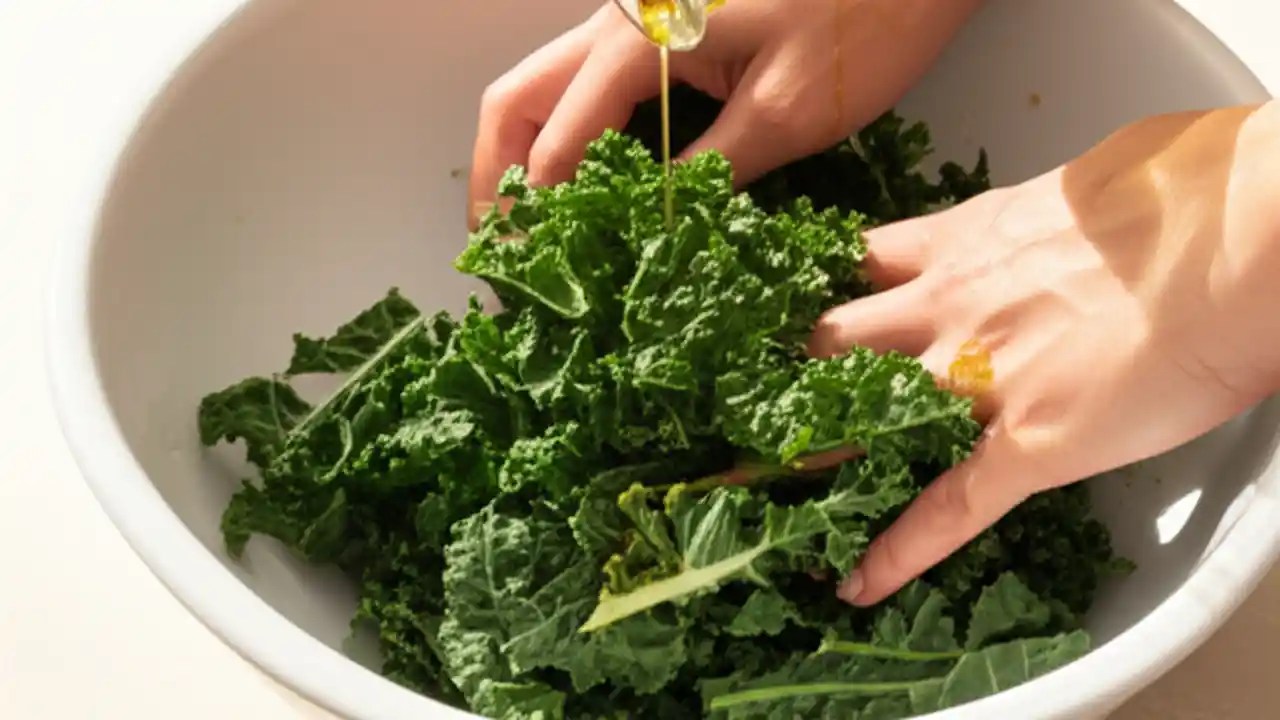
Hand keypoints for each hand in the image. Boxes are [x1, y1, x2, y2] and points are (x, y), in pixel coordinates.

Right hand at [468, 0, 982, 225]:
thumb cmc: (863, 20)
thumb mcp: (786, 113)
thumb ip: (707, 173)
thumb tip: (649, 231)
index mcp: (640, 40)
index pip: (557, 141)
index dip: (537, 215)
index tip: (529, 279)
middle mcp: (619, 22)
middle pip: (515, 100)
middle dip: (498, 180)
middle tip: (502, 254)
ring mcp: (636, 19)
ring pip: (543, 87)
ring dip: (525, 157)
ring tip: (532, 232)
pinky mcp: (663, 28)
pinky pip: (588, 85)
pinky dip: (569, 137)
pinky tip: (588, 187)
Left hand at [810, 102, 1279, 605]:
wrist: (1241, 241)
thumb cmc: (1182, 191)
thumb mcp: (1072, 187)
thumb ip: (1027, 218)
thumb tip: (1043, 222)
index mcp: (959, 241)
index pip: (854, 267)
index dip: (808, 294)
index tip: (774, 316)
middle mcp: (946, 307)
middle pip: (828, 343)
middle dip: (782, 376)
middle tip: (746, 408)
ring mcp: (978, 379)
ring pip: (861, 420)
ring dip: (811, 456)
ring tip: (764, 492)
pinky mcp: (1029, 444)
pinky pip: (948, 507)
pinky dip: (898, 550)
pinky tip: (855, 581)